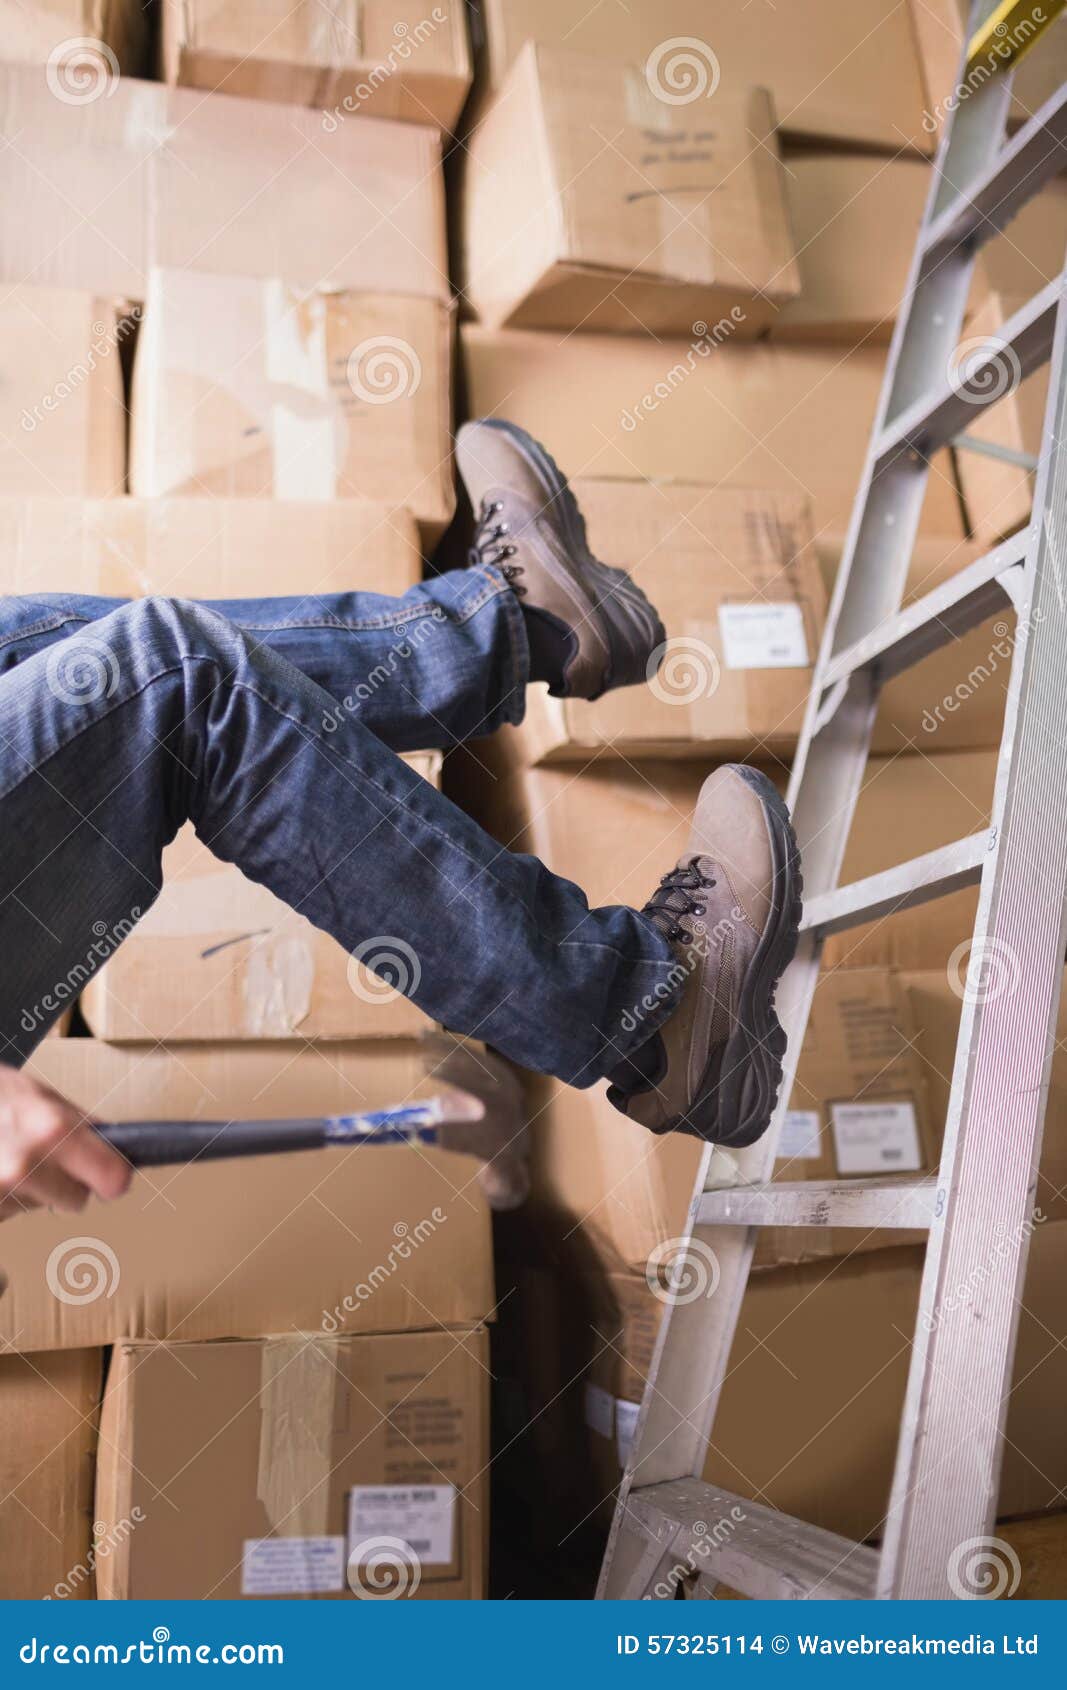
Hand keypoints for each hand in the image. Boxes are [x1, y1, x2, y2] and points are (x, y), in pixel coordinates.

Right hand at [0, 1063, 131, 1220]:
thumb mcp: (37, 1093)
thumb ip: (78, 1121)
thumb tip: (113, 1145)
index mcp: (52, 1130)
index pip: (112, 1178)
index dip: (111, 1177)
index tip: (110, 1177)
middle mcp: (26, 1165)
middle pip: (75, 1200)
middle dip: (65, 1183)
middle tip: (41, 1157)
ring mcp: (0, 1189)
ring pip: (37, 1206)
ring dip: (29, 1189)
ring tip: (5, 1156)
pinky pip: (8, 1212)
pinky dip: (3, 1197)